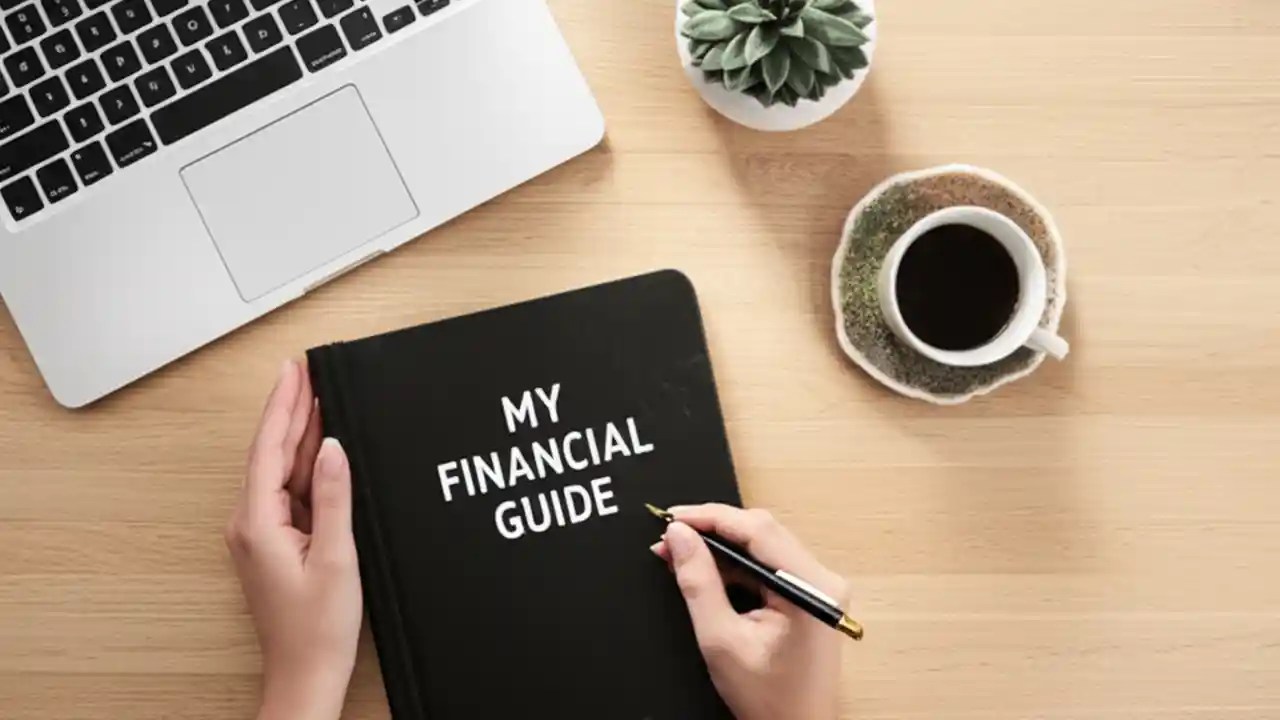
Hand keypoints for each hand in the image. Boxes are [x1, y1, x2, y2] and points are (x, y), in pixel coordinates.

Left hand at [225, 360, 362, 719]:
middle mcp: (250, 524)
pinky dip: (306, 464)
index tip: (294, 371)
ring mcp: (261, 533)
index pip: (269, 448)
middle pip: (272, 452)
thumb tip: (335, 449)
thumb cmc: (318, 628)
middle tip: (307, 370)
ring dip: (300, 434)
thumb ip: (335, 497)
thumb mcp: (336, 556)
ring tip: (318, 396)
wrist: (306, 674)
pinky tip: (322, 447)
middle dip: (291, 410)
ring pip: (281, 470)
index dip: (283, 405)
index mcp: (257, 523)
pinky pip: (289, 491)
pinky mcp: (275, 542)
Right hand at [652, 504, 849, 719]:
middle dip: (712, 530)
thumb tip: (679, 536)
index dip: (710, 517)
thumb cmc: (769, 699)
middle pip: (761, 532)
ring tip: (680, 551)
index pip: (757, 530)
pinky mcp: (810, 594)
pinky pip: (768, 563)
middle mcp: (823, 580)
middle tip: (669, 536)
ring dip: (721, 546)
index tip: (673, 517)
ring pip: (763, 544)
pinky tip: (707, 567)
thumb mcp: (721, 639)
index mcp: (811, 588)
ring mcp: (819, 586)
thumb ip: (698, 582)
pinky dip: (735, 563)